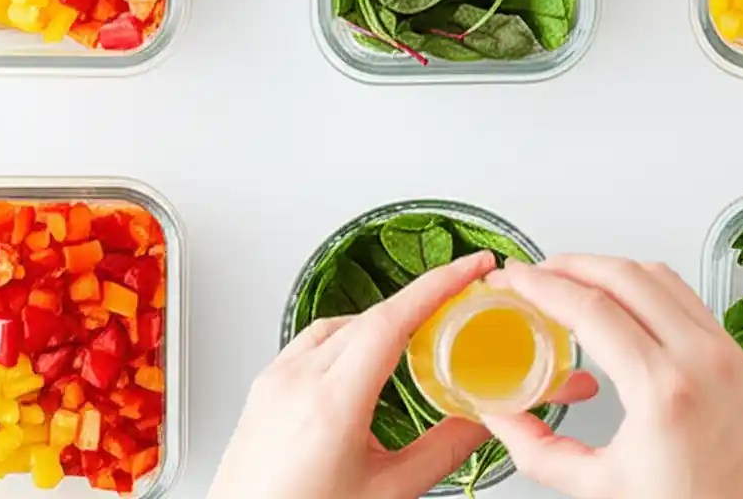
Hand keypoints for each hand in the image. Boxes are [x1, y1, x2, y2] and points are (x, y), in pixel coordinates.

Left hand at [208, 252, 599, 498]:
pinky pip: (310, 343)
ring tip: (417, 332)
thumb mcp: (387, 492)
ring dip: (381, 321)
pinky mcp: (262, 388)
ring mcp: (273, 380)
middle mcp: (296, 380)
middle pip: (369, 318)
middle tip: (459, 301)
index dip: (437, 286)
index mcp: (330, 402)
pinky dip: (346, 338)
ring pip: (338, 326)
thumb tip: (480, 422)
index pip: (391, 320)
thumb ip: (440, 452)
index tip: (470, 267)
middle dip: (419, 303)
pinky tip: (364, 359)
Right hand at [483, 256, 742, 498]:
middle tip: (534, 272)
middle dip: (569, 264)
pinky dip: (643, 285)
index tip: (512, 277)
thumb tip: (502, 416)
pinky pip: (685, 297)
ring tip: (571, 280)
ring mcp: (725, 353)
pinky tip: (620, 301)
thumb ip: (541, 451)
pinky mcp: (738, 357)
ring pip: (659, 275)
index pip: (589, 309)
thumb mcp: (602, 489)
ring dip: (607, 268)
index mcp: (663, 389)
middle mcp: (701, 359)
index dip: (540, 285)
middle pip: (623, 275)